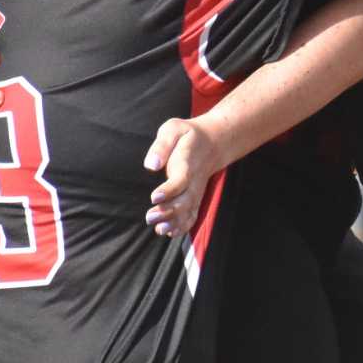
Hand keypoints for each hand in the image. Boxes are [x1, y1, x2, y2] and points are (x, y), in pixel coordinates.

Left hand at [141, 116, 232, 237]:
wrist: (213, 142)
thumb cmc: (187, 135)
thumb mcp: (174, 129)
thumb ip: (162, 145)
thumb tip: (151, 164)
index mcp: (188, 163)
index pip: (181, 180)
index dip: (169, 191)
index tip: (153, 197)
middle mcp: (194, 181)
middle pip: (185, 200)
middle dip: (169, 211)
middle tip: (150, 217)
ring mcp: (197, 191)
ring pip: (189, 211)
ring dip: (175, 222)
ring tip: (158, 229)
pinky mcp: (195, 197)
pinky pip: (192, 215)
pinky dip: (182, 226)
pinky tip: (168, 232)